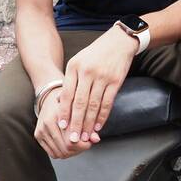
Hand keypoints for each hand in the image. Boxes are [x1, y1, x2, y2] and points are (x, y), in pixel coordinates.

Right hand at [34, 86, 87, 158]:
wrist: (51, 99)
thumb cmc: (69, 105)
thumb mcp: (81, 112)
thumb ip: (90, 125)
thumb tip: (97, 139)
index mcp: (58, 116)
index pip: (72, 140)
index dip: (84, 144)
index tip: (89, 141)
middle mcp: (47, 123)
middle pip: (66, 149)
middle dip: (78, 149)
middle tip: (84, 143)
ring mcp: (41, 130)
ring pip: (60, 154)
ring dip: (71, 153)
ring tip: (77, 144)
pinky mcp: (37, 135)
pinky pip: (52, 153)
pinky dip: (62, 153)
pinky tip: (68, 145)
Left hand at [59, 25, 135, 146]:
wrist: (119, 42)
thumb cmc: (96, 53)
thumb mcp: (78, 61)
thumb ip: (71, 80)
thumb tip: (61, 103)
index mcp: (74, 67)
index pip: (67, 94)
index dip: (64, 112)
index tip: (62, 126)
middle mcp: (87, 72)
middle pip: (80, 103)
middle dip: (76, 123)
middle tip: (73, 138)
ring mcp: (102, 77)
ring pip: (94, 105)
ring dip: (89, 123)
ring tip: (85, 136)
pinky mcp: (116, 81)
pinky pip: (107, 103)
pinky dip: (102, 116)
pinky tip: (98, 126)